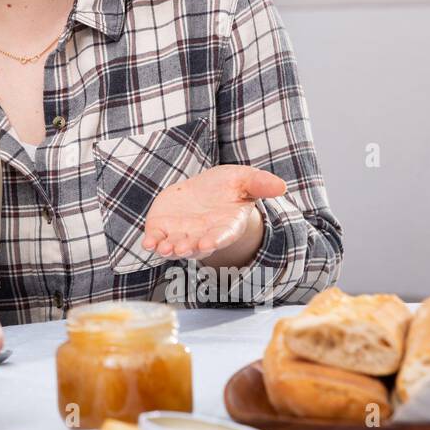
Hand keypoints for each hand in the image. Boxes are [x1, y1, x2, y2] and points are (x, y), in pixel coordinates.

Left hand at [141, 165, 285, 259]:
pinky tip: (148, 243)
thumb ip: (259, 183)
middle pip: (197, 247)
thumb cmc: (228, 188)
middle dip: (189, 248)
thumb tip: (282, 186)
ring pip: (175, 247)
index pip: (222, 236)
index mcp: (226, 226)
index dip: (216, 240)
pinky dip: (152, 242)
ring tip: (164, 248)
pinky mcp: (163, 229)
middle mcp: (203, 235)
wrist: (204, 192)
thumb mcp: (244, 179)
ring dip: (169, 250)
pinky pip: (156, 239)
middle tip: (182, 248)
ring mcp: (182, 234)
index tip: (209, 243)